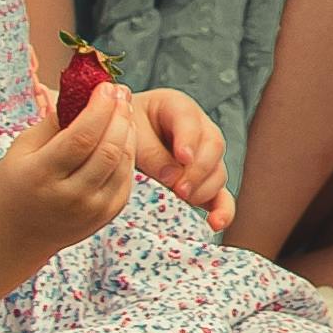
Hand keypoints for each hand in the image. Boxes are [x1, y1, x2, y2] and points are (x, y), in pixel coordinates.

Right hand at [0, 81, 145, 266]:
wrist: (14, 233)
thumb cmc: (16, 180)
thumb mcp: (22, 148)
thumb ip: (53, 123)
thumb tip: (84, 93)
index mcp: (41, 175)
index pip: (81, 137)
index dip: (99, 109)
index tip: (107, 86)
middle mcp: (68, 196)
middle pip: (107, 150)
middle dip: (119, 115)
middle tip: (122, 92)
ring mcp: (90, 210)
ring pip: (121, 163)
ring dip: (128, 131)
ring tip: (124, 109)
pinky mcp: (105, 216)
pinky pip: (125, 178)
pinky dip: (128, 153)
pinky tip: (123, 134)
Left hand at [127, 86, 236, 229]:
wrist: (111, 141)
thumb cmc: (120, 131)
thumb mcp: (129, 132)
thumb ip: (149, 152)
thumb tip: (173, 178)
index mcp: (177, 108)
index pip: (190, 120)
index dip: (189, 139)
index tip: (183, 158)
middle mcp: (198, 131)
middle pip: (213, 146)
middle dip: (199, 169)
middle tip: (180, 187)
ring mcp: (204, 158)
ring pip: (218, 170)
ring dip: (205, 188)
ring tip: (183, 199)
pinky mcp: (203, 183)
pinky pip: (221, 196)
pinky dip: (221, 210)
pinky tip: (215, 223)